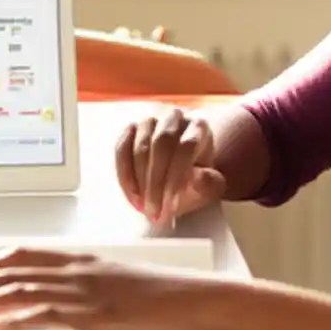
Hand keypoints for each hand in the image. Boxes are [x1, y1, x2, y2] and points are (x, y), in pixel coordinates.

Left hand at [0, 247, 234, 329]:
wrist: (196, 298)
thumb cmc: (159, 296)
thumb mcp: (112, 284)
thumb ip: (79, 287)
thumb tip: (43, 303)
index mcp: (77, 259)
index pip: (16, 255)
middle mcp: (74, 269)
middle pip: (6, 272)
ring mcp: (84, 289)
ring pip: (17, 289)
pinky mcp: (96, 312)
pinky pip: (47, 312)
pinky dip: (15, 318)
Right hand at [116, 108, 226, 222]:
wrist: (179, 174)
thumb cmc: (195, 181)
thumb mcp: (209, 188)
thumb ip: (209, 184)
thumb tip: (200, 177)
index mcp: (199, 126)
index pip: (186, 146)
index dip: (177, 177)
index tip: (171, 207)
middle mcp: (174, 117)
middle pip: (161, 143)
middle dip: (155, 182)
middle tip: (154, 212)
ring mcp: (150, 121)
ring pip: (140, 147)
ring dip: (139, 181)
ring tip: (144, 208)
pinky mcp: (130, 129)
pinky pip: (121, 149)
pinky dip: (125, 175)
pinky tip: (132, 196)